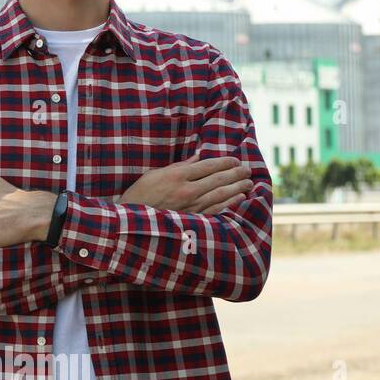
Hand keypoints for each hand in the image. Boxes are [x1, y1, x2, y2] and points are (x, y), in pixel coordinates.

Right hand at [120, 155, 253, 213]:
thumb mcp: (154, 175)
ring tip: (249, 182)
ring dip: (238, 187)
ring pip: (221, 194)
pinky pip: (217, 210)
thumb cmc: (140, 195)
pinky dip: (231, 203)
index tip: (235, 160)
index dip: (225, 162)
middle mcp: (187, 190)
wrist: (130, 221)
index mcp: (177, 175)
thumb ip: (179, 166)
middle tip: (248, 169)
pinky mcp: (193, 219)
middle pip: (218, 178)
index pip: (208, 165)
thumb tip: (198, 158)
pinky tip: (240, 197)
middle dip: (236, 173)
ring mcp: (191, 206)